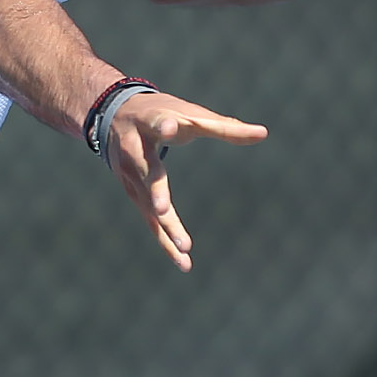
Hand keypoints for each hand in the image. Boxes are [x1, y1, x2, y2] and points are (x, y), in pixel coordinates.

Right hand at [105, 92, 268, 270]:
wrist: (113, 115)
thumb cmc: (164, 113)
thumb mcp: (190, 114)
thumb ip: (225, 127)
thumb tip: (264, 133)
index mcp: (152, 121)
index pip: (159, 122)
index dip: (164, 125)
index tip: (169, 127)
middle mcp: (135, 148)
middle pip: (147, 171)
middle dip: (154, 190)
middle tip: (161, 208)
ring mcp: (130, 174)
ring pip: (147, 203)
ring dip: (165, 226)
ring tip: (185, 246)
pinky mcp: (133, 194)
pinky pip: (150, 222)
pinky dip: (165, 242)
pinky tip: (183, 262)